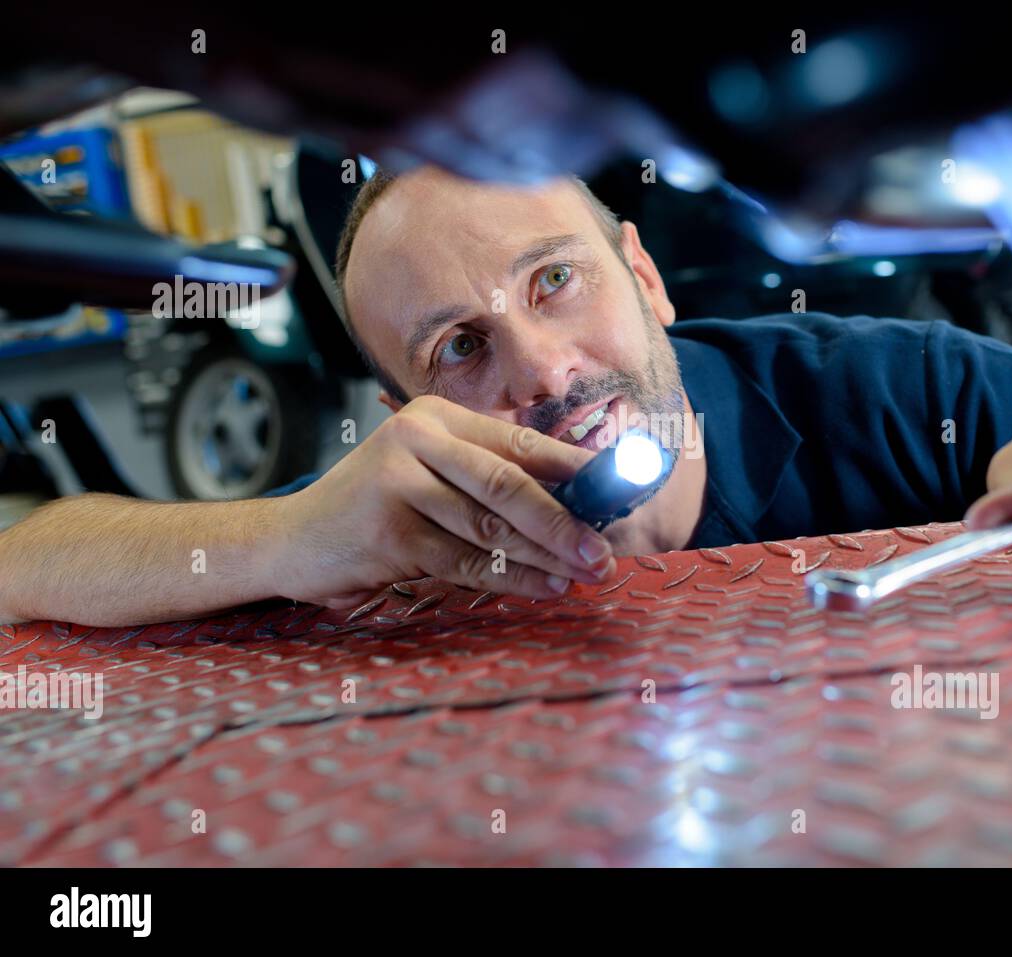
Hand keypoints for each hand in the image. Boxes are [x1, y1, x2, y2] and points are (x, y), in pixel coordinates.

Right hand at [266, 395, 616, 606]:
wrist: (294, 540)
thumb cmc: (378, 507)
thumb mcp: (430, 473)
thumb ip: (488, 477)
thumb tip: (578, 503)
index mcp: (438, 417)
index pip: (520, 442)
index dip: (575, 469)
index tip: (620, 491)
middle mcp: (417, 438)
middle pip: (511, 483)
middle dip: (567, 521)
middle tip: (606, 551)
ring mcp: (399, 482)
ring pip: (493, 526)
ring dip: (547, 556)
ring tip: (585, 574)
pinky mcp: (389, 530)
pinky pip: (467, 561)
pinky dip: (513, 578)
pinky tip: (545, 587)